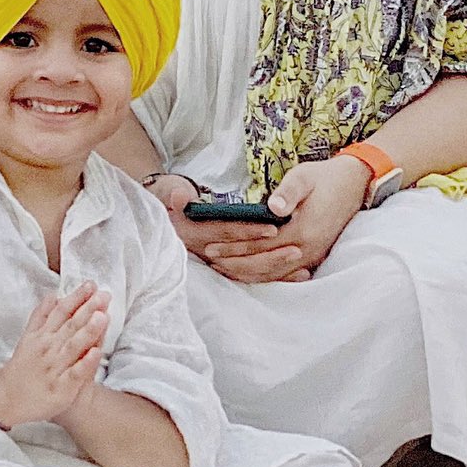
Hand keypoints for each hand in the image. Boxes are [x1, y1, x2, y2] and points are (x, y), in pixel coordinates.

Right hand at [0, 283, 108, 427]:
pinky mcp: (61, 388)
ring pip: (74, 346)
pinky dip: (85, 363)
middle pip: (70, 325)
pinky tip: (96, 352)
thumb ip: (40, 316)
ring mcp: (55, 368)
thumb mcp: (27, 336)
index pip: (61, 312)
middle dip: (88, 309)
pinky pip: (75, 374)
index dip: (76, 298)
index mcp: (42, 335)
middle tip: (103, 294)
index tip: (90, 285)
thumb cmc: (22, 367)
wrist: (8, 397)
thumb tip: (53, 295)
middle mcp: (48, 348)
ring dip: (89, 331)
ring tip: (103, 316)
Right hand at [149, 173, 307, 284]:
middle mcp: (206, 252)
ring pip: (249, 272)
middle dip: (270, 256)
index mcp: (193, 234)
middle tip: (296, 250)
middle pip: (242, 258)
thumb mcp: (169, 190)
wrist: (164, 212)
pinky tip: (296, 274)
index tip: (273, 227)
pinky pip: (252, 275)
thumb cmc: (170, 196)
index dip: (248, 232)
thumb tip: (181, 196)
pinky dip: (274, 276)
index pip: (225, 234)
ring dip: (276, 271)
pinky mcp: (227, 265)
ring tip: (302, 266)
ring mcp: (217, 261)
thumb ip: (175, 194)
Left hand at [208, 156, 370, 280]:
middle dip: (235, 263)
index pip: (261, 245)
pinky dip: (266, 274)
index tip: (212, 246)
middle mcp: (308, 249)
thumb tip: (274, 207)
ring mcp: (312, 255)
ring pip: (276, 273)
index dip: (235, 248)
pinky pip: (286, 272)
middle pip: (265, 264)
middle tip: (209, 259)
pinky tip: (250, 273)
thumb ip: (288, 192)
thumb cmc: (323, 178)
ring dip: (248, 272)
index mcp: (303, 231)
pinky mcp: (314, 256)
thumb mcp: (304, 177)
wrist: (353, 185)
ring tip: (222, 269)